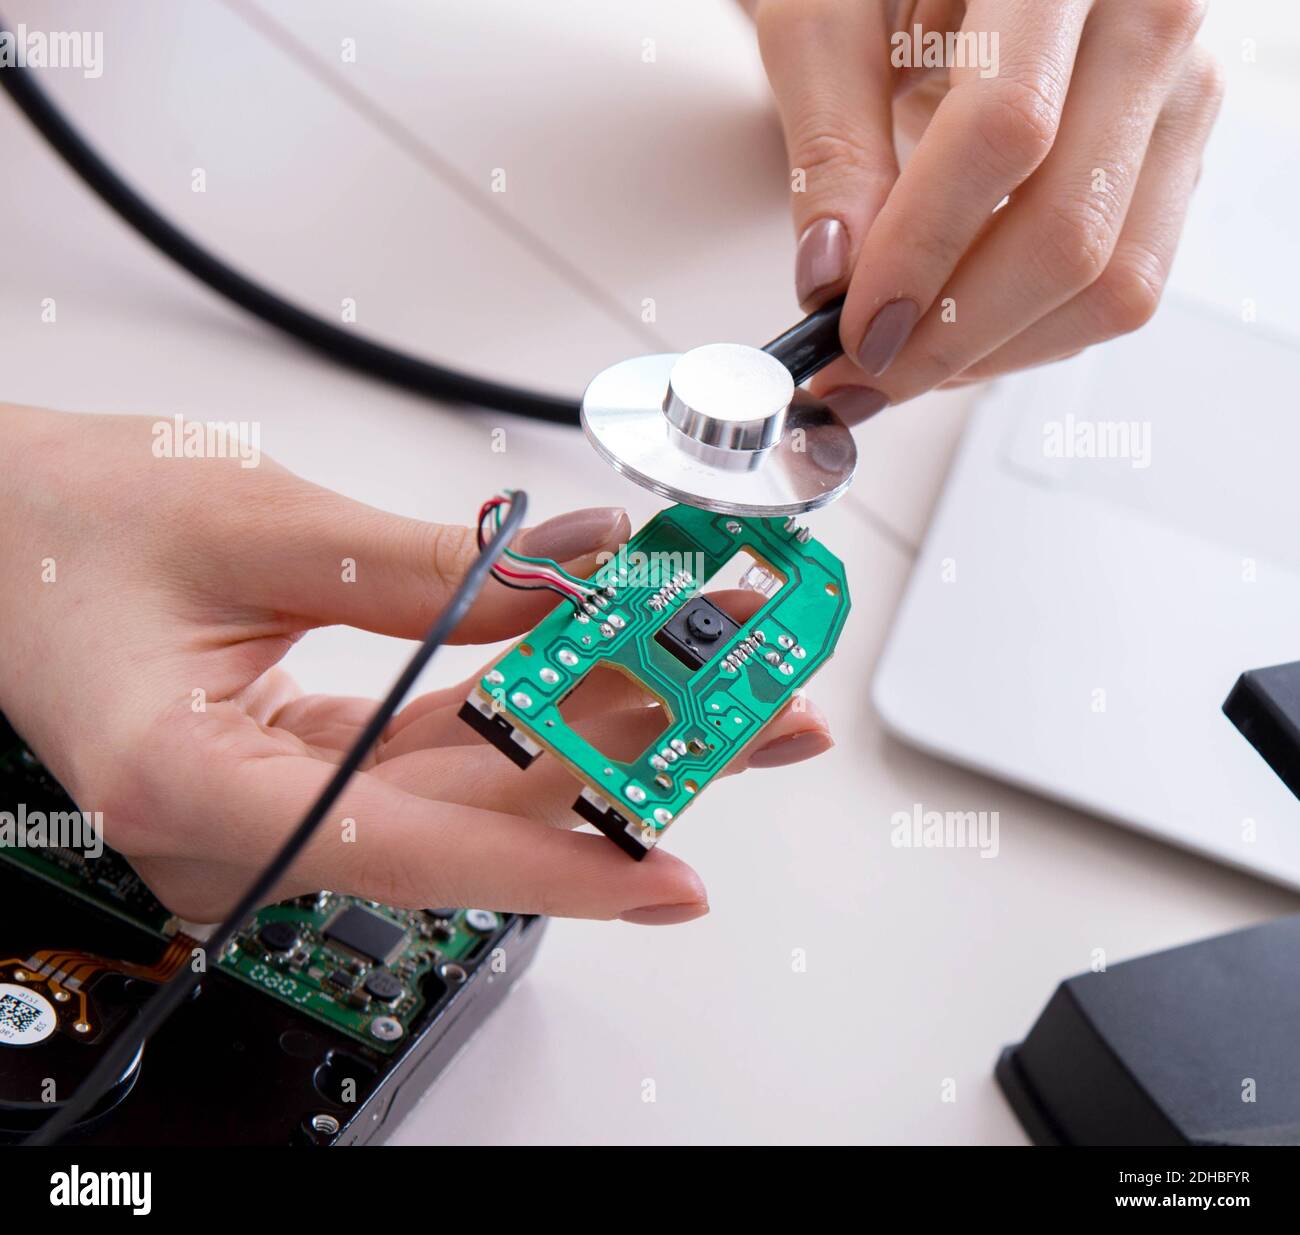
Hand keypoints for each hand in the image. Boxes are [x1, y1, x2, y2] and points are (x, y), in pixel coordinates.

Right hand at [0, 408, 831, 923]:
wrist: (2, 525)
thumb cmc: (70, 522)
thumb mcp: (258, 523)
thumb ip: (431, 566)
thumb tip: (577, 577)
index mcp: (194, 787)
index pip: (408, 850)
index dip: (553, 863)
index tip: (666, 872)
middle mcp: (245, 825)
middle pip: (477, 812)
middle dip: (629, 756)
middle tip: (756, 710)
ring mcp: (285, 805)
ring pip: (477, 784)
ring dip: (605, 728)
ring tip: (728, 685)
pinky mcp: (316, 770)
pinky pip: (445, 752)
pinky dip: (538, 709)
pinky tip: (626, 675)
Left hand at [752, 0, 1223, 419]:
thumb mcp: (827, 23)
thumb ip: (828, 143)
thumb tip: (831, 273)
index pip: (1009, 129)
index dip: (925, 249)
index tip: (855, 328)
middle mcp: (1148, 23)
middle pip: (1071, 228)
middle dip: (952, 334)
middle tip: (862, 376)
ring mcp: (1176, 99)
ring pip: (1113, 280)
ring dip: (993, 351)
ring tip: (901, 363)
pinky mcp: (1172, 163)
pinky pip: (1119, 287)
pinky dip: (1028, 335)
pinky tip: (956, 334)